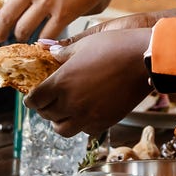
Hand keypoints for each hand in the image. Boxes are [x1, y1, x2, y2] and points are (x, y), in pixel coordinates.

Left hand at [26, 25, 153, 136]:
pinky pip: (85, 131)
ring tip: (65, 110)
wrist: (145, 59)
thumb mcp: (84, 44)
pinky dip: (81, 124)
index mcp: (61, 83)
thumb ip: (64, 52)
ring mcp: (88, 116)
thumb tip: (52, 53)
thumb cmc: (115, 46)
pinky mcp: (105, 122)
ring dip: (60, 121)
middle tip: (48, 100)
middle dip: (44, 108)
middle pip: (47, 116)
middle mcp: (71, 103)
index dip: (31, 99)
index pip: (34, 101)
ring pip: (63, 129)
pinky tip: (85, 112)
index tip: (32, 97)